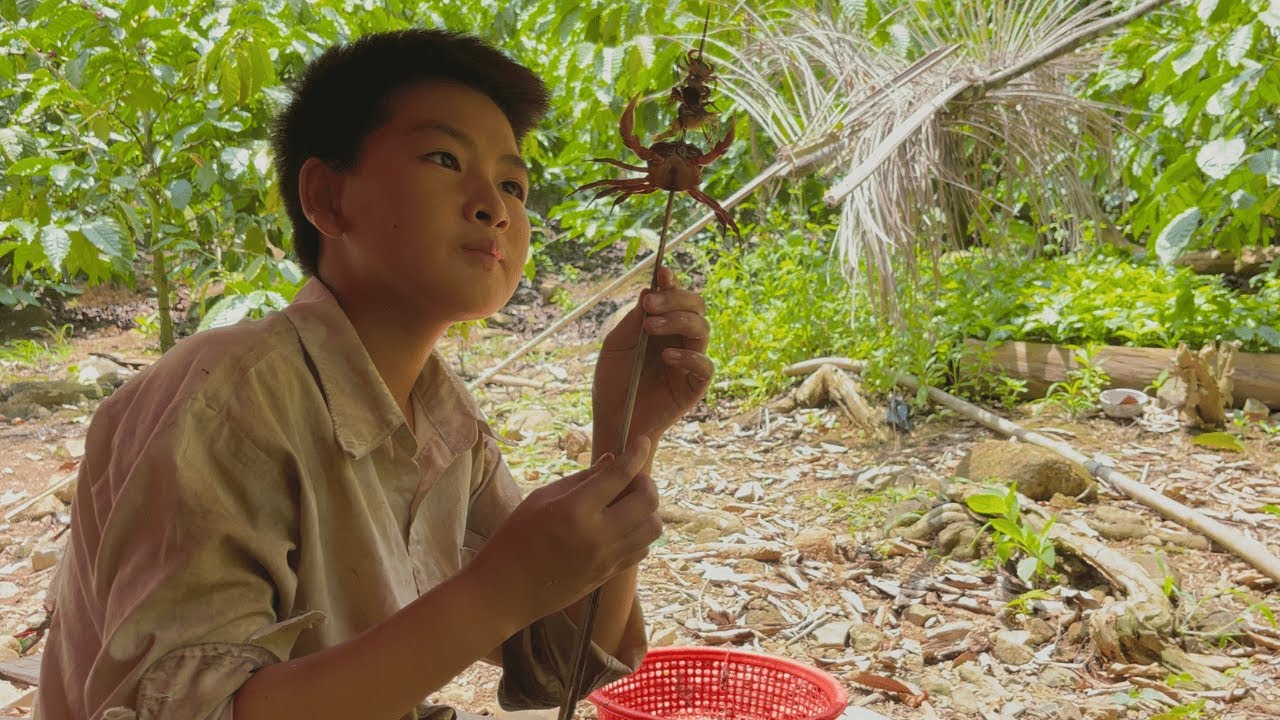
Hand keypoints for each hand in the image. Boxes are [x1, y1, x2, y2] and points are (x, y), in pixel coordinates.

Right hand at [468, 438, 659, 622]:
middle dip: (646, 481)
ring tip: (628, 504)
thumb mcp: (540, 498)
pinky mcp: (609, 574)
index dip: (636, 454)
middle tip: (631, 478)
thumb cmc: (515, 538)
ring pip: (653, 528)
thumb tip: (613, 461)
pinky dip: (641, 533)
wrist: (505, 590)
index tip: (643, 441)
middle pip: (647, 501)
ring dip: (648, 510)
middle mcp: (598, 535)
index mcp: (575, 510)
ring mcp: (607, 558)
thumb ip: (581, 479)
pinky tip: (624, 527)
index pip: (619, 475)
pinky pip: (643, 550)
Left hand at [593, 266, 712, 451]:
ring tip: (651, 327)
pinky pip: (705, 365)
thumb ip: (633, 321)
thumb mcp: (616, 346)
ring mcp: (690, 360)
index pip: (675, 297)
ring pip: (703, 328)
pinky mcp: (696, 385)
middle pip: (696, 306)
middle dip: (675, 298)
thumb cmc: (613, 381)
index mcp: (662, 325)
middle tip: (650, 304)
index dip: (672, 283)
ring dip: (679, 321)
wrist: (614, 420)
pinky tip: (668, 357)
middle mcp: (680, 338)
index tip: (662, 273)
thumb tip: (648, 291)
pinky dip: (690, 357)